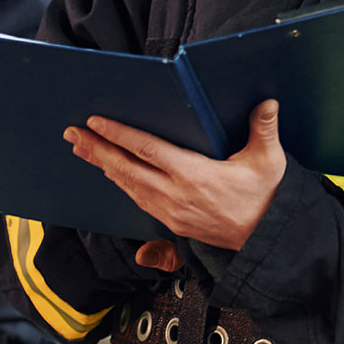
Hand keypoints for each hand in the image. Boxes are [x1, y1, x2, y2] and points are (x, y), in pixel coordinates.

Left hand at [65, 101, 285, 250]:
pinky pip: (138, 199)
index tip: (96, 122)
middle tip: (73, 133)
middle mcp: (176, 194)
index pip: (147, 149)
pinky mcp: (172, 222)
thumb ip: (264, 129)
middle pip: (126, 168)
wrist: (266, 240)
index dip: (118, 135)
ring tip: (83, 149)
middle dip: (97, 149)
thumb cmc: (267, 198)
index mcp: (194, 175)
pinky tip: (111, 173)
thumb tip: (267, 103)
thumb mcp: (270, 162)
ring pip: (128, 185)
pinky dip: (120, 183)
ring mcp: (171, 211)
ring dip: (103, 166)